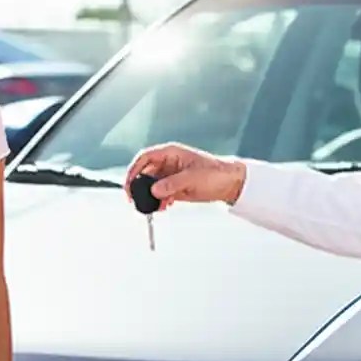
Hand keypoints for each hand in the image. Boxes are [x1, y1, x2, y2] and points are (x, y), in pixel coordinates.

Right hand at [124, 143, 246, 207]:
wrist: (230, 184)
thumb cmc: (215, 173)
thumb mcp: (192, 178)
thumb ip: (172, 184)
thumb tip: (154, 191)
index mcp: (171, 153)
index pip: (145, 158)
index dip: (134, 169)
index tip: (130, 184)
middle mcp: (168, 163)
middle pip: (145, 172)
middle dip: (138, 186)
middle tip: (134, 199)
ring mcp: (171, 176)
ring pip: (151, 185)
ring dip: (149, 196)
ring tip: (153, 206)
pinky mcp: (175, 188)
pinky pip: (160, 194)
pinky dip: (159, 201)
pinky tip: (164, 207)